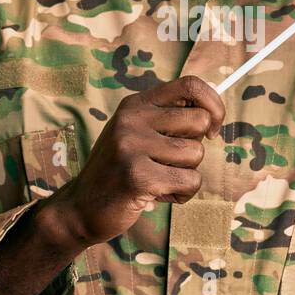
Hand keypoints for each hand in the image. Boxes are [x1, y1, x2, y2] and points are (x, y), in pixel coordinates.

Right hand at [46, 75, 224, 248]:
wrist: (80, 209)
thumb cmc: (119, 172)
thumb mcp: (136, 134)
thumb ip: (167, 120)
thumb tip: (213, 113)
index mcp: (135, 105)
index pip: (190, 85)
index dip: (213, 104)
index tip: (212, 128)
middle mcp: (132, 119)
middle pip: (199, 120)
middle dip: (195, 148)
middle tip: (171, 163)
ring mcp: (132, 146)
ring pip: (196, 154)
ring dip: (185, 174)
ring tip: (157, 180)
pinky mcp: (138, 176)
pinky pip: (190, 181)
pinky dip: (181, 194)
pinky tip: (155, 195)